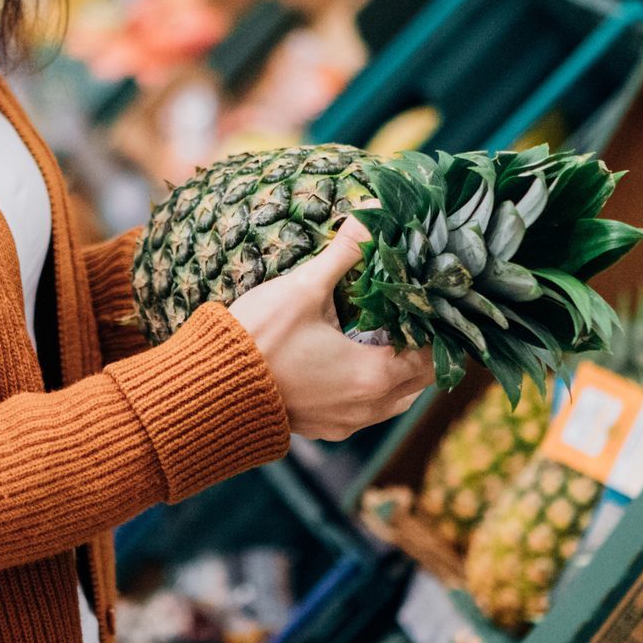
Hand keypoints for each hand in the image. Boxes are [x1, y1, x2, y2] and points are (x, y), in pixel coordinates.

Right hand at [229, 214, 435, 440]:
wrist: (208, 387)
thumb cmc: (258, 338)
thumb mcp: (304, 288)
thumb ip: (345, 253)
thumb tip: (372, 213)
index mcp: (374, 376)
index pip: (431, 356)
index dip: (434, 329)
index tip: (427, 303)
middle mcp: (368, 408)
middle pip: (418, 382)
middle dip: (420, 349)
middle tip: (411, 314)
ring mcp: (345, 424)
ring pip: (393, 400)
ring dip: (396, 371)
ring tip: (386, 335)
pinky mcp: (323, 429)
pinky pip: (365, 411)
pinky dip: (370, 388)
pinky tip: (353, 358)